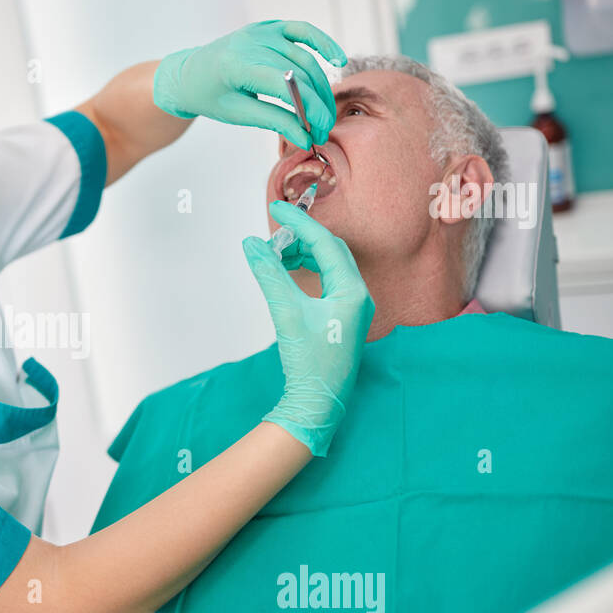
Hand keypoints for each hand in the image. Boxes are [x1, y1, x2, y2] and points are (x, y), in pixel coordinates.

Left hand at [153, 20, 346, 150]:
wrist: (189, 74)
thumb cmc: (211, 96)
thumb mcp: (237, 114)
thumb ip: (273, 121)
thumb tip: (306, 138)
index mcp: (238, 65)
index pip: (286, 85)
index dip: (309, 108)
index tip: (319, 132)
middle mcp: (251, 42)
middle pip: (300, 73)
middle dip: (317, 104)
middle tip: (322, 130)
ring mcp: (262, 30)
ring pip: (306, 58)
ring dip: (321, 87)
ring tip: (325, 113)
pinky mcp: (270, 27)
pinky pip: (303, 31)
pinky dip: (323, 43)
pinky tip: (338, 60)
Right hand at [241, 201, 373, 456]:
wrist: (318, 403)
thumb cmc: (309, 363)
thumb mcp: (286, 313)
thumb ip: (270, 274)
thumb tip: (253, 244)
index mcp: (353, 291)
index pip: (326, 244)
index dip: (300, 223)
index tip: (276, 209)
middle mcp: (359, 295)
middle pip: (332, 251)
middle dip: (302, 237)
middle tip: (275, 230)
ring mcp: (353, 308)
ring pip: (330, 266)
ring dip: (304, 254)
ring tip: (277, 254)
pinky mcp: (343, 319)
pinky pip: (328, 282)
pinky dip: (307, 271)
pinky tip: (288, 274)